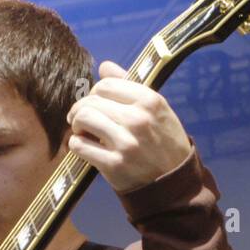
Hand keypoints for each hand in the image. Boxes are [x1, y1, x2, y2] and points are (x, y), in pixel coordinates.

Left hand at [65, 60, 192, 192]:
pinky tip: (84, 147)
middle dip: (80, 109)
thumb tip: (104, 66)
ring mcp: (125, 143)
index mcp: (150, 101)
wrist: (173, 183)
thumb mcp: (156, 110)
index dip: (95, 94)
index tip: (95, 104)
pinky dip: (76, 145)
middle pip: (90, 101)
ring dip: (76, 125)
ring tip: (82, 132)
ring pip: (82, 119)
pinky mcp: (113, 165)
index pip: (105, 84)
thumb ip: (129, 86)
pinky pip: (79, 146)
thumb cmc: (163, 143)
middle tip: (82, 120)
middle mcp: (138, 119)